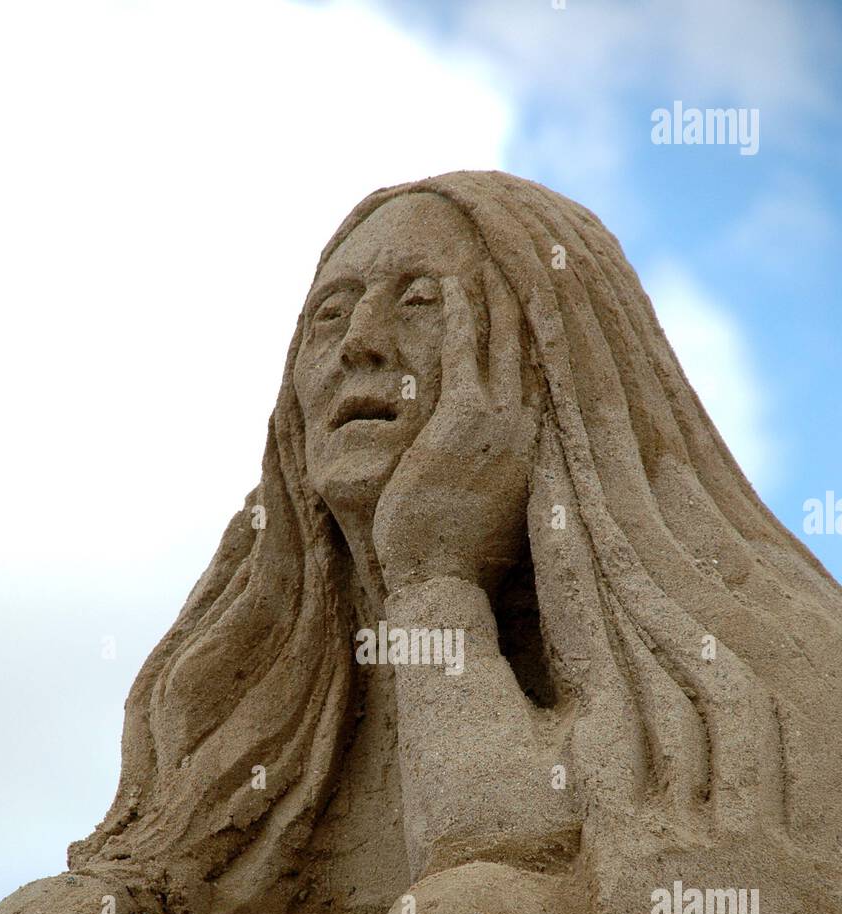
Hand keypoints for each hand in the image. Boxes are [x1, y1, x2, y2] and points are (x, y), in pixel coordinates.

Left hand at [372, 262, 536, 594]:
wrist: (439, 582)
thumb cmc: (456, 565)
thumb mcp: (490, 520)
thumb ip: (497, 488)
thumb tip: (492, 485)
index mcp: (536, 457)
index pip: (546, 386)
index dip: (545, 343)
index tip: (543, 310)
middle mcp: (526, 433)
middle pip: (535, 353)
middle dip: (531, 306)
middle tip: (530, 264)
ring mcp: (497, 423)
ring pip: (501, 342)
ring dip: (494, 297)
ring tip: (488, 259)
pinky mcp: (461, 418)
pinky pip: (460, 348)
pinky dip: (457, 311)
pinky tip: (449, 282)